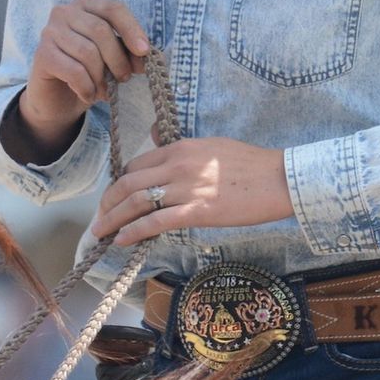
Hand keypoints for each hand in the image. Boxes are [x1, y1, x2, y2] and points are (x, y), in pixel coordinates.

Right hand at [18, 0, 149, 143]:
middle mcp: (64, 12)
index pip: (113, 8)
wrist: (56, 99)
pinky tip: (88, 95)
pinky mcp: (42, 54)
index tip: (144, 52)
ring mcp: (50, 32)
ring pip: (88, 52)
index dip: (132, 29)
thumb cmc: (87, 72)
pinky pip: (74, 71)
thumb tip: (144, 55)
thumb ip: (127, 52)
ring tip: (105, 91)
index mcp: (85, 5)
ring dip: (102, 77)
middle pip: (101, 30)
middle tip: (124, 78)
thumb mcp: (112, 59)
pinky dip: (87, 87)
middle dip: (118, 59)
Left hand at [90, 137, 294, 245]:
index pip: (136, 165)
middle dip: (107, 202)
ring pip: (136, 203)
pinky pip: (156, 222)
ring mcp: (186, 188)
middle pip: (127, 183)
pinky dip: (134, 231)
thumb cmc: (250, 164)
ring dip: (113, 219)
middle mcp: (177, 165)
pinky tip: (122, 240)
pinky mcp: (197, 211)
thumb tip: (156, 139)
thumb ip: (182, 149)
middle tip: (99, 218)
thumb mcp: (211, 144)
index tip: (112, 198)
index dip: (119, 183)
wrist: (280, 179)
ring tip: (101, 233)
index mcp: (179, 148)